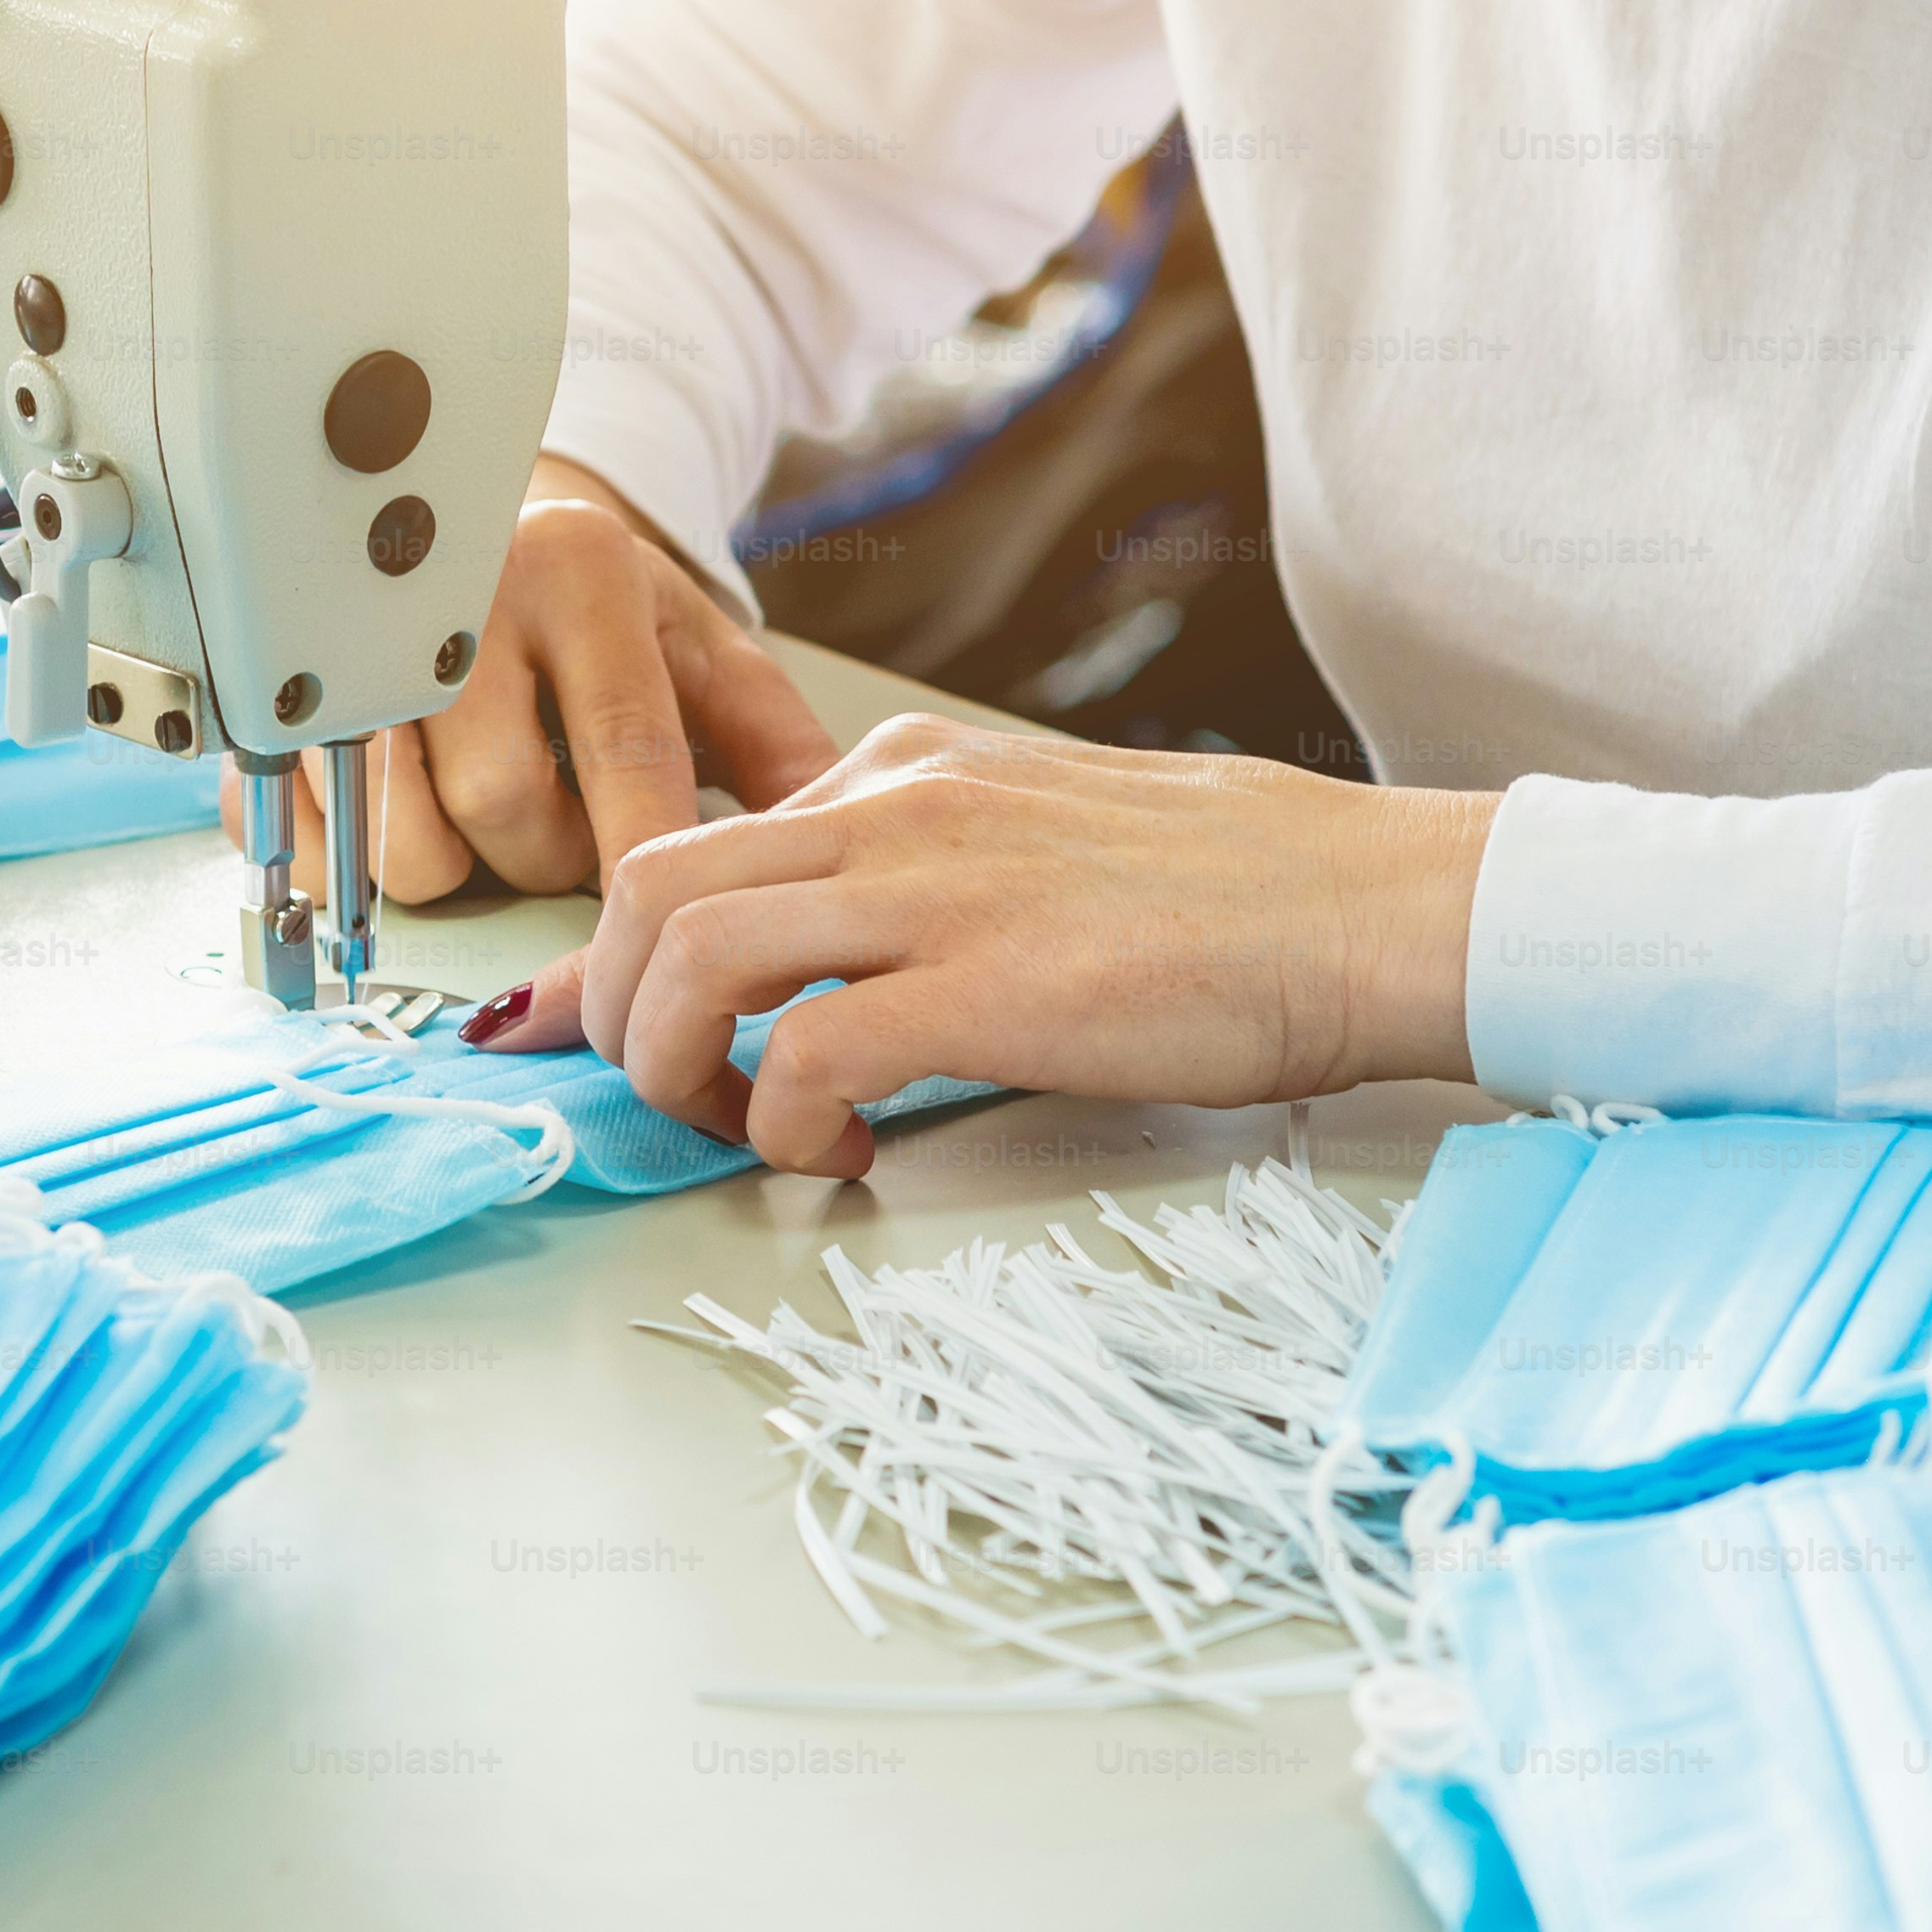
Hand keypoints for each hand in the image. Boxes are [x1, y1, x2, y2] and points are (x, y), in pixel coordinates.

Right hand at [222, 454, 839, 901]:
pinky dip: (367, 866)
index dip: (646, 863)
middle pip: (505, 809)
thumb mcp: (699, 651)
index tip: (667, 932)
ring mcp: (352, 645)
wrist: (475, 525)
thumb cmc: (599, 613)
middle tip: (560, 831)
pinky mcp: (280, 706)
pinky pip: (322, 849)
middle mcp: (457, 594)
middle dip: (545, 857)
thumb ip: (774, 742)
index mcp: (580, 571)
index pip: (624, 750)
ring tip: (487, 814)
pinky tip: (405, 814)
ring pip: (408, 842)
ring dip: (459, 868)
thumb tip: (831, 843)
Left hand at [465, 714, 1496, 1175]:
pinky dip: (787, 1124)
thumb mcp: (1044, 847)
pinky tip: (847, 1158)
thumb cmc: (1238, 900)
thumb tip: (840, 974)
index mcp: (911, 773)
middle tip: (669, 1096)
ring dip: (675, 1064)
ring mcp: (938, 887)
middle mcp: (900, 806)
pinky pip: (803, 1052)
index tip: (564, 1025)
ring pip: (693, 951)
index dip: (609, 950)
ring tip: (742, 1130)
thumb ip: (932, 883)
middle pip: (650, 882)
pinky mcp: (986, 983)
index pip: (700, 838)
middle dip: (614, 1007)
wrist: (1367, 908)